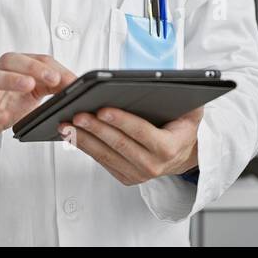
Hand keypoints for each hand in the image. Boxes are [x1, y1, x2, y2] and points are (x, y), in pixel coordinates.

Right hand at [0, 53, 77, 151]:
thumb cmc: (6, 105)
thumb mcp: (33, 94)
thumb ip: (53, 87)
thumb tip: (75, 85)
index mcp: (14, 67)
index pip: (36, 59)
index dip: (54, 68)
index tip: (71, 80)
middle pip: (12, 60)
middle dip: (33, 67)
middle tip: (53, 78)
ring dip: (11, 79)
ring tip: (28, 85)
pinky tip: (4, 116)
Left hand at [59, 106, 201, 185]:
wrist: (184, 155)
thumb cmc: (183, 127)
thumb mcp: (191, 110)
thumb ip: (183, 95)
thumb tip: (167, 80)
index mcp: (169, 147)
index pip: (141, 132)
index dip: (121, 121)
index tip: (102, 109)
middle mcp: (154, 165)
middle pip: (119, 144)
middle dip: (96, 128)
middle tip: (77, 114)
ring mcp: (138, 174)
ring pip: (106, 155)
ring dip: (84, 139)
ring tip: (66, 124)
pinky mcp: (126, 178)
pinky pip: (102, 161)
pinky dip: (85, 147)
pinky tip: (73, 134)